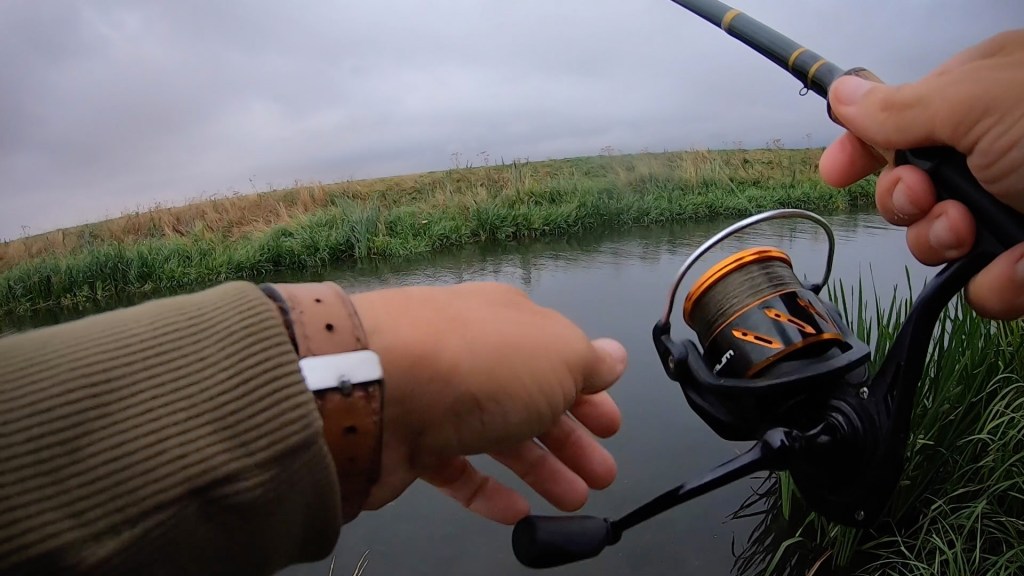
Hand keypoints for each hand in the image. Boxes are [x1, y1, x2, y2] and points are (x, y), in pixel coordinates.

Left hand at [349, 282, 627, 523]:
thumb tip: (614, 358)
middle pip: (532, 400)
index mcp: (510, 322)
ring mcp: (439, 398)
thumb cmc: (483, 364)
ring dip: (539, 468)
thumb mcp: (559, 355)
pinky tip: (517, 514)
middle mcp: (474, 354)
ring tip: (573, 501)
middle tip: (602, 477)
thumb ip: (589, 362)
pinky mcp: (411, 442)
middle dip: (572, 439)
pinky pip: (456, 469)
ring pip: (499, 436)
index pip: (558, 357)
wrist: (376, 389)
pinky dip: (488, 491)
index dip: (589, 393)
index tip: (612, 428)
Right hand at [819, 29, 1023, 319]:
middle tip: (929, 198)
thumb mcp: (980, 101)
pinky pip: (984, 285)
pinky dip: (998, 281)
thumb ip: (900, 106)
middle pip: (911, 186)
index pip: (900, 120)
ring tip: (977, 231)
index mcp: (981, 96)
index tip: (837, 173)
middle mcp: (995, 151)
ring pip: (940, 241)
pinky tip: (1021, 265)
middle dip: (908, 201)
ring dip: (945, 241)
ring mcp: (1015, 208)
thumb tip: (843, 92)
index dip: (864, 147)